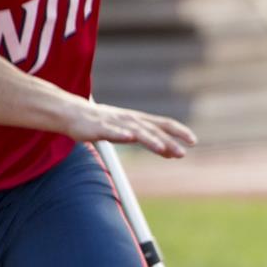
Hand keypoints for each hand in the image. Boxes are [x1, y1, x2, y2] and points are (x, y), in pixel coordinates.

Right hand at [70, 100, 197, 158]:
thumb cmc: (103, 124)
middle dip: (169, 141)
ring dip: (150, 140)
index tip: (193, 141)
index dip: (179, 131)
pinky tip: (128, 137)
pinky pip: (111, 131)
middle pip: (153, 130)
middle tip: (183, 152)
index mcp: (139, 120)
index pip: (163, 124)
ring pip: (136, 132)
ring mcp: (115, 123)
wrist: (72, 114)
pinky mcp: (100, 128)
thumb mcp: (130, 133)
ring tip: (162, 149)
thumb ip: (151, 141)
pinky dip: (121, 134)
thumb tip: (171, 153)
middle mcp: (130, 120)